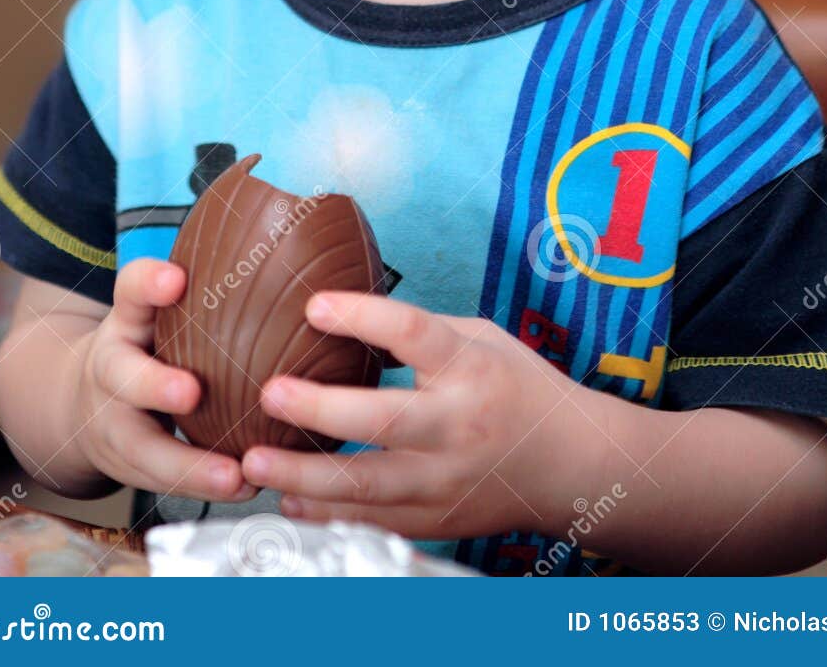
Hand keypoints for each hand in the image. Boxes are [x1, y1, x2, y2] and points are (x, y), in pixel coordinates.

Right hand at [70, 258, 253, 503]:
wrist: (85, 402)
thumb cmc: (151, 344)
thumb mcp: (159, 310)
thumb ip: (208, 286)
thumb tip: (305, 250)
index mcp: (128, 319)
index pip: (130, 289)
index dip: (149, 283)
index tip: (177, 279)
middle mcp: (112, 369)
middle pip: (122, 375)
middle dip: (155, 385)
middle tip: (192, 392)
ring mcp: (113, 422)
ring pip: (141, 449)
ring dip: (188, 465)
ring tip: (235, 475)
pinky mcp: (126, 465)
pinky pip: (161, 482)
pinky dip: (201, 486)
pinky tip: (245, 487)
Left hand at [241, 293, 599, 541]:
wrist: (571, 464)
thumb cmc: (516, 386)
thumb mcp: (480, 338)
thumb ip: (418, 331)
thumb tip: (341, 312)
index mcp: (470, 366)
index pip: (413, 334)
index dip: (363, 317)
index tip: (313, 305)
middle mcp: (458, 424)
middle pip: (384, 419)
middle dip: (320, 409)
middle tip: (269, 392)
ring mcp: (447, 480)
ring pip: (369, 485)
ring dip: (306, 476)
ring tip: (255, 460)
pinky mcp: (437, 520)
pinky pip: (373, 521)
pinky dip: (325, 514)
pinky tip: (286, 502)